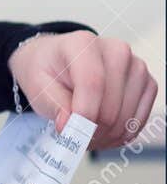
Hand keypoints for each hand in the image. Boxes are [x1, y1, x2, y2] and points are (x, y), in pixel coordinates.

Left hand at [8, 31, 157, 148]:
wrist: (57, 61)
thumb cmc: (47, 71)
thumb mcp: (36, 85)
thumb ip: (54, 104)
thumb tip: (71, 126)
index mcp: (83, 44)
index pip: (92, 83)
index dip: (83, 114)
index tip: (68, 132)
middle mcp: (117, 51)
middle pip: (112, 105)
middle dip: (91, 130)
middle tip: (73, 139)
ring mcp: (137, 67)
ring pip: (127, 118)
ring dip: (105, 136)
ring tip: (84, 135)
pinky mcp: (147, 84)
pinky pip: (138, 121)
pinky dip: (120, 135)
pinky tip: (101, 133)